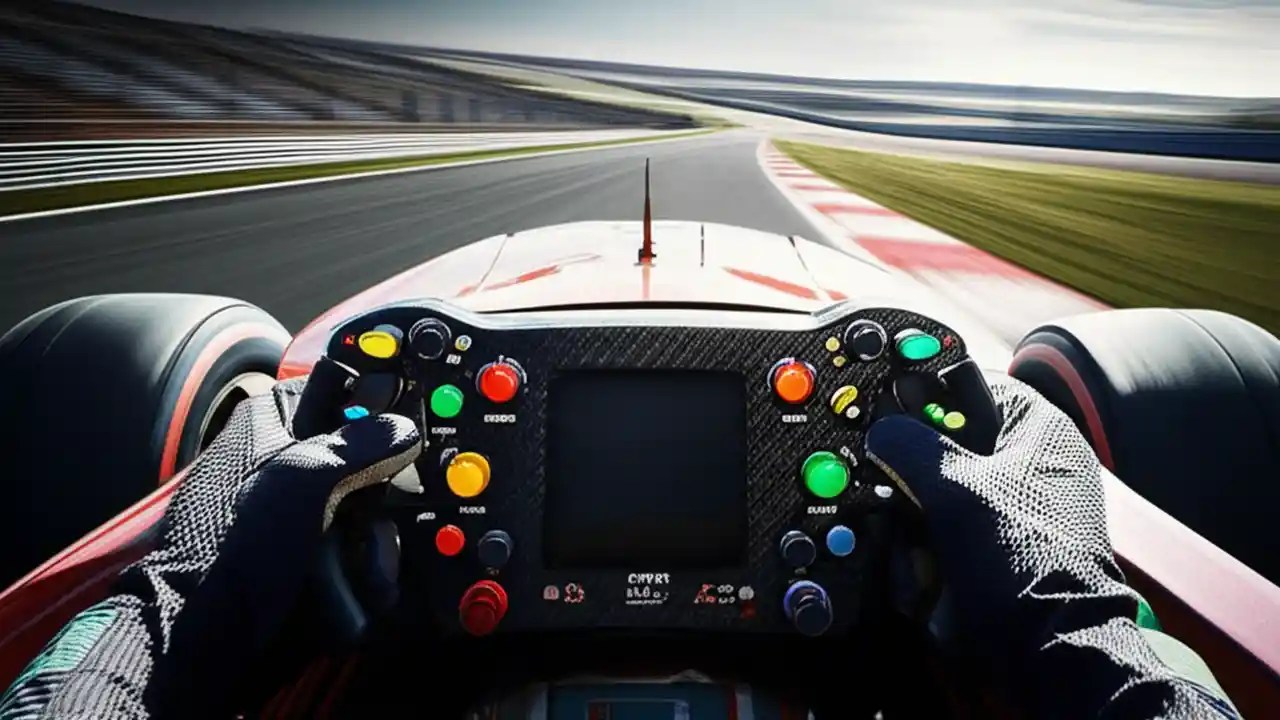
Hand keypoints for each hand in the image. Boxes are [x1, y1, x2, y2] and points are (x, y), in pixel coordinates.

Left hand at [125, 376, 420, 712]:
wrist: (207, 640)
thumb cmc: (231, 548)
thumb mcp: (303, 480)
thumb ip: (360, 442)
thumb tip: (405, 427)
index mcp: (273, 420)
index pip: (344, 385)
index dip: (379, 400)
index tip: (407, 424)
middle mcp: (288, 459)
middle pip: (370, 453)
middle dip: (383, 490)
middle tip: (371, 514)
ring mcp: (301, 508)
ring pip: (373, 506)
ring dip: (376, 542)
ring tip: (359, 569)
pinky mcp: (312, 551)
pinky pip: (361, 546)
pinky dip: (367, 569)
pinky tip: (357, 588)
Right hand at [865, 378, 1243, 717]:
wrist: (1052, 650)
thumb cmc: (1027, 562)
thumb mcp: (954, 490)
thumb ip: (909, 445)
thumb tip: (880, 431)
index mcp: (1039, 429)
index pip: (966, 381)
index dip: (923, 393)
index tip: (887, 409)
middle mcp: (1032, 463)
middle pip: (945, 443)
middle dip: (915, 475)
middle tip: (907, 497)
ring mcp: (1017, 508)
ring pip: (940, 492)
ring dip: (918, 520)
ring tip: (926, 550)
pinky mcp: (1000, 547)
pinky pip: (948, 531)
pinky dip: (931, 551)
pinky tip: (933, 573)